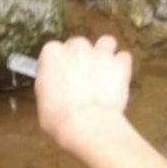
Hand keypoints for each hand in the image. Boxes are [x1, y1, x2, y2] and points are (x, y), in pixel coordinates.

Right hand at [34, 35, 133, 150]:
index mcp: (52, 53)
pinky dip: (122, 66)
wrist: (87, 125)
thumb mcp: (43, 101)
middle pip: (79, 44)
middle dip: (82, 57)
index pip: (54, 51)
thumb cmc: (59, 118)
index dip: (60, 64)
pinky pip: (124, 57)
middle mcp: (76, 47)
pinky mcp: (120, 65)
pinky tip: (119, 78)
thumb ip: (50, 84)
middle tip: (84, 76)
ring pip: (106, 42)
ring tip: (105, 70)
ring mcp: (100, 53)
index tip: (62, 76)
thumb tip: (56, 88)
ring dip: (105, 53)